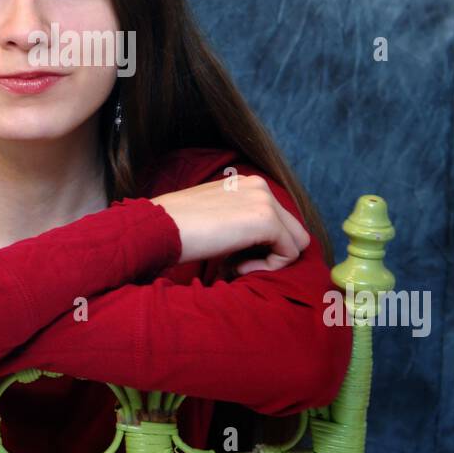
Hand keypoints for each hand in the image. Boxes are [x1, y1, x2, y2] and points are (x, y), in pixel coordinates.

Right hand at [151, 173, 310, 273]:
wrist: (157, 227)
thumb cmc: (176, 229)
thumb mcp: (213, 217)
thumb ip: (238, 223)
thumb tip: (257, 248)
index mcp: (246, 184)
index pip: (277, 221)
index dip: (260, 246)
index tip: (231, 256)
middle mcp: (260, 186)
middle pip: (292, 231)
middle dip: (268, 253)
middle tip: (234, 264)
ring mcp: (265, 201)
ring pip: (296, 242)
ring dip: (269, 261)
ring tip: (234, 266)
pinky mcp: (267, 220)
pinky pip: (289, 253)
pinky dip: (267, 268)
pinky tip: (235, 267)